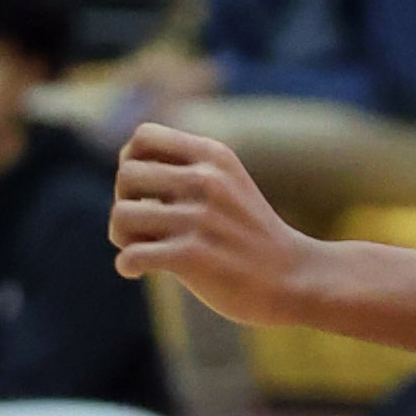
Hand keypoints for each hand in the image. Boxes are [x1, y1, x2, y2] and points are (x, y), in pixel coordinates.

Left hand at [111, 119, 309, 324]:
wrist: (294, 278)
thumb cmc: (248, 234)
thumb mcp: (226, 182)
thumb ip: (183, 168)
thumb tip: (124, 167)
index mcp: (213, 156)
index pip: (143, 136)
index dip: (132, 163)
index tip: (146, 192)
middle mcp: (206, 180)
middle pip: (125, 175)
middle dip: (124, 202)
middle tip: (142, 226)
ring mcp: (200, 218)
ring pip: (121, 215)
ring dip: (122, 237)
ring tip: (141, 248)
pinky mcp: (193, 258)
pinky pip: (130, 255)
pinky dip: (127, 265)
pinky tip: (139, 270)